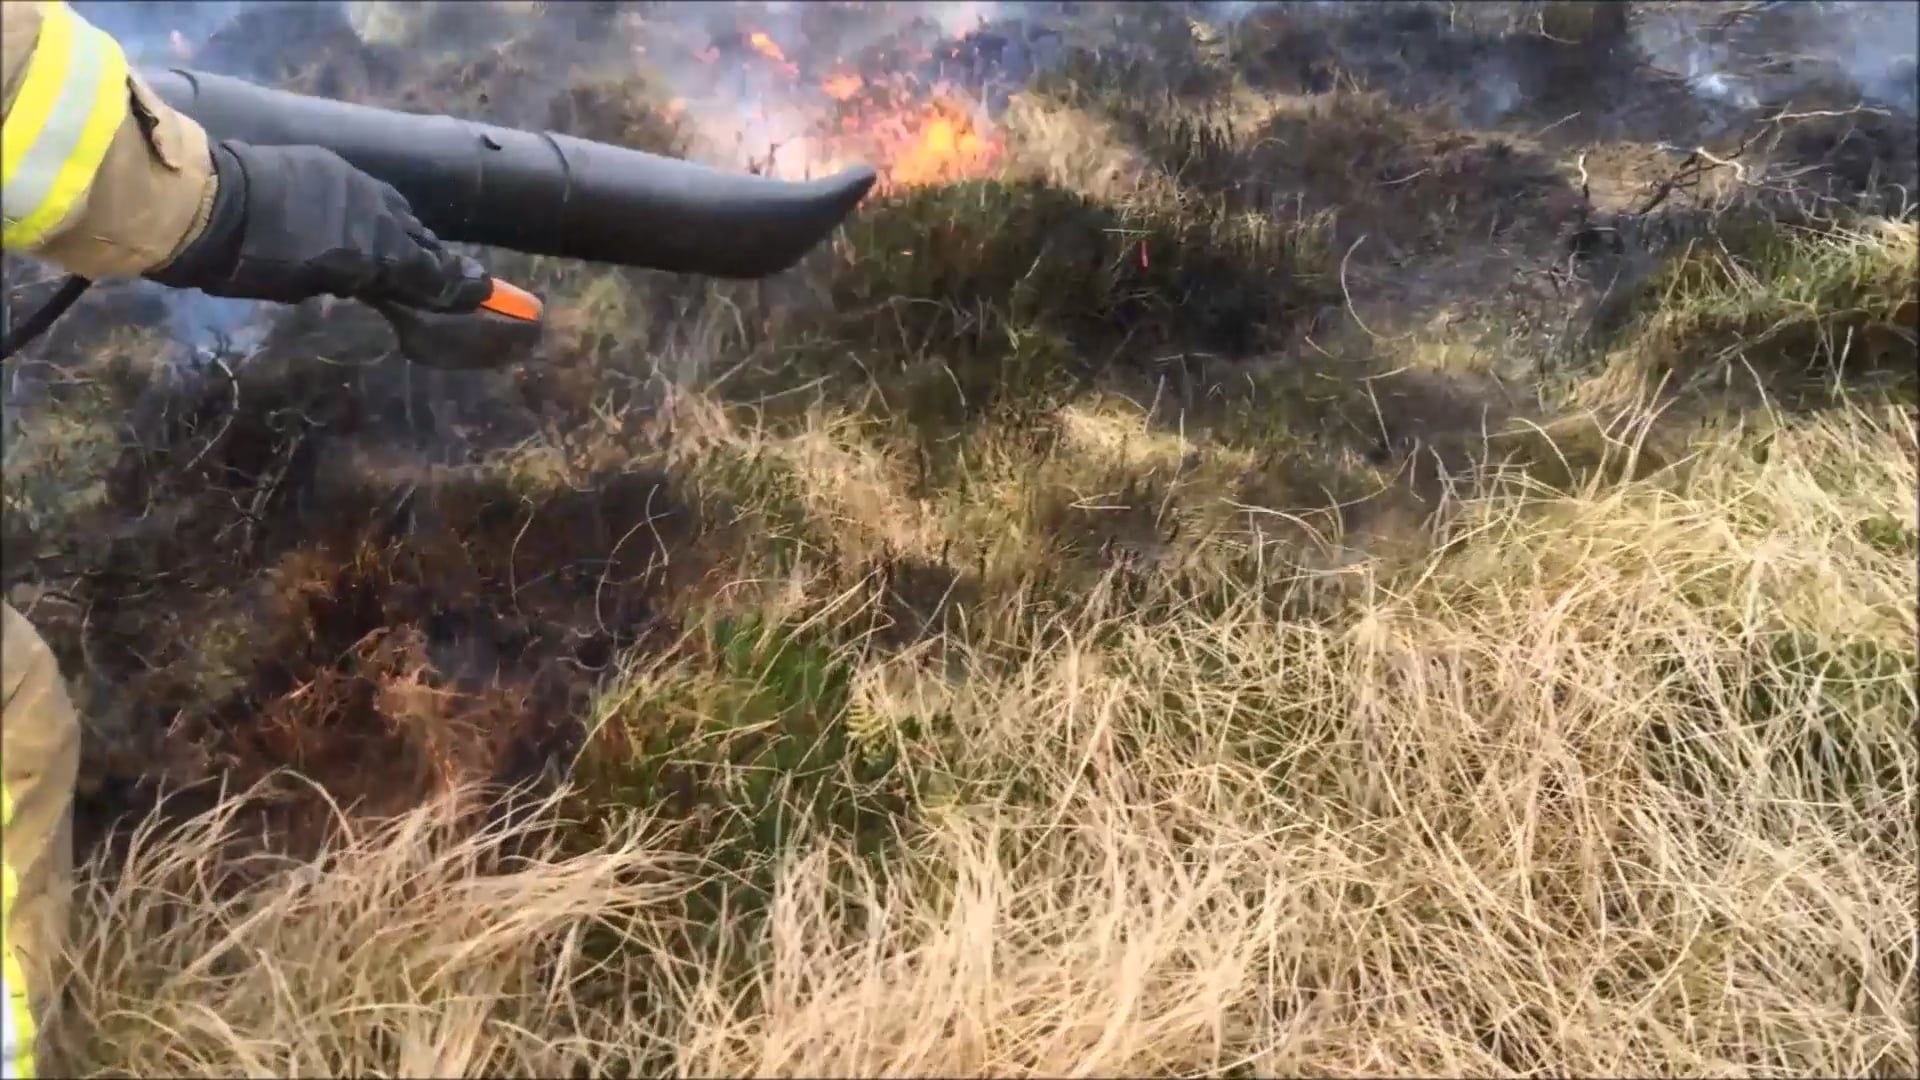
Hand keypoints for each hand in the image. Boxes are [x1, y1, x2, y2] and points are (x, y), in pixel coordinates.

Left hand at [148, 141, 491, 311]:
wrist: (204, 205)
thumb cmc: (247, 263)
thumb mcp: (303, 286)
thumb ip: (344, 279)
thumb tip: (360, 277)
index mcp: (375, 253)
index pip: (430, 273)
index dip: (457, 285)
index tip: (485, 292)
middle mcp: (377, 215)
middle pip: (420, 240)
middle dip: (435, 259)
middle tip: (450, 274)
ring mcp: (355, 184)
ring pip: (396, 211)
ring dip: (405, 231)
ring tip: (410, 246)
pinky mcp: (330, 165)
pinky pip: (367, 191)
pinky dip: (375, 209)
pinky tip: (368, 217)